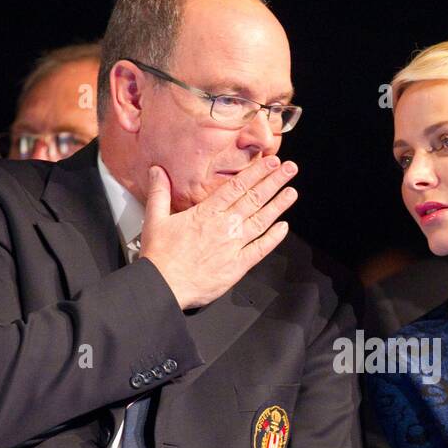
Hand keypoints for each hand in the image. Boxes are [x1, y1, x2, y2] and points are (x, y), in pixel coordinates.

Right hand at [139, 154, 297, 309]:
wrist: (164, 285)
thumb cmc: (160, 256)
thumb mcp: (155, 219)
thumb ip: (159, 193)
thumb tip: (157, 171)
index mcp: (206, 213)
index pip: (236, 186)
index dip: (256, 172)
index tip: (270, 162)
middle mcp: (224, 226)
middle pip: (254, 199)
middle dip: (274, 182)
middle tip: (289, 169)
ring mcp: (233, 246)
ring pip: (261, 221)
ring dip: (278, 205)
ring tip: (292, 192)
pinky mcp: (237, 266)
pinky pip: (260, 249)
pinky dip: (274, 238)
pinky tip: (284, 228)